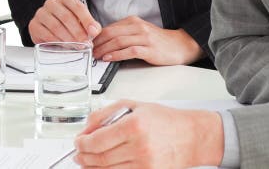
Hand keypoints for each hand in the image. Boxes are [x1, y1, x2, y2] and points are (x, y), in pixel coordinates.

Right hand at [28, 0, 100, 43]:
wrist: (48, 24)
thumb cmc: (66, 22)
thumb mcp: (80, 19)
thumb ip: (90, 24)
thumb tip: (95, 30)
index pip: (78, 7)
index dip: (87, 21)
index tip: (93, 32)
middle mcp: (52, 3)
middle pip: (66, 17)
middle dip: (78, 32)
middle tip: (85, 43)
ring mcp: (41, 13)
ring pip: (56, 26)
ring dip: (68, 39)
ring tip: (76, 46)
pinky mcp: (34, 25)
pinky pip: (46, 34)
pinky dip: (56, 42)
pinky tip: (63, 46)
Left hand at [74, 100, 223, 167]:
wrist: (191, 136)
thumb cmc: (164, 119)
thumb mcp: (133, 106)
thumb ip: (105, 114)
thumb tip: (86, 128)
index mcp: (134, 125)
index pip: (97, 140)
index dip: (81, 144)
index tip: (77, 142)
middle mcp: (139, 146)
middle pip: (100, 159)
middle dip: (84, 157)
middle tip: (78, 154)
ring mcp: (145, 164)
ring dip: (93, 167)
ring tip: (87, 161)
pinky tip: (103, 167)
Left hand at [92, 16, 203, 64]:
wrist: (180, 45)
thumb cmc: (158, 41)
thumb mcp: (140, 32)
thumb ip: (125, 34)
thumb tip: (105, 42)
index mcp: (133, 21)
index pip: (109, 27)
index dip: (97, 36)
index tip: (88, 44)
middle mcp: (138, 27)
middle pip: (112, 33)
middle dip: (98, 43)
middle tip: (89, 51)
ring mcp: (144, 38)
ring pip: (118, 41)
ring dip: (105, 49)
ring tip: (96, 56)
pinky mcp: (149, 49)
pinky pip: (129, 51)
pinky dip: (117, 55)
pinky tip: (109, 58)